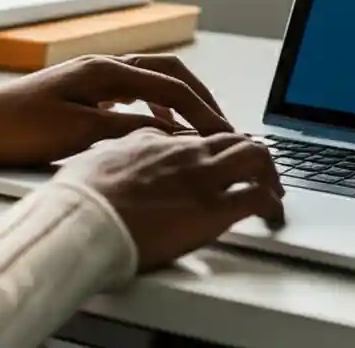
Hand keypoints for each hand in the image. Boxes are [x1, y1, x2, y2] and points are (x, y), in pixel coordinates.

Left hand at [0, 54, 232, 166]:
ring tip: (202, 130)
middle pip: (171, 74)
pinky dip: (158, 108)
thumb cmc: (14, 130)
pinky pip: (135, 93)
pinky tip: (160, 129)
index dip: (204, 112)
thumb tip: (171, 132)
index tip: (225, 136)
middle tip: (225, 128)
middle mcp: (103, 66)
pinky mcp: (84, 92)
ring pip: (154, 82)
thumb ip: (128, 128)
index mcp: (105, 71)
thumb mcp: (77, 134)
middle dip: (202, 100)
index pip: (172, 88)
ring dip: (182, 103)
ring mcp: (93, 77)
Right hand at [58, 130, 285, 270]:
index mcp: (157, 140)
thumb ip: (119, 153)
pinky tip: (273, 214)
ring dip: (269, 172)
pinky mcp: (214, 208)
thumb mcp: (95, 160)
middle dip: (251, 154)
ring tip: (274, 191)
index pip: (199, 135)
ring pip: (255, 156)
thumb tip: (124, 154)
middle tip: (258, 173)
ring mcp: (203, 177)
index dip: (215, 147)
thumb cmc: (80, 198)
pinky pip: (257, 196)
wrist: (82, 220)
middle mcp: (186, 152)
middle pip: (235, 138)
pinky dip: (272, 203)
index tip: (221, 160)